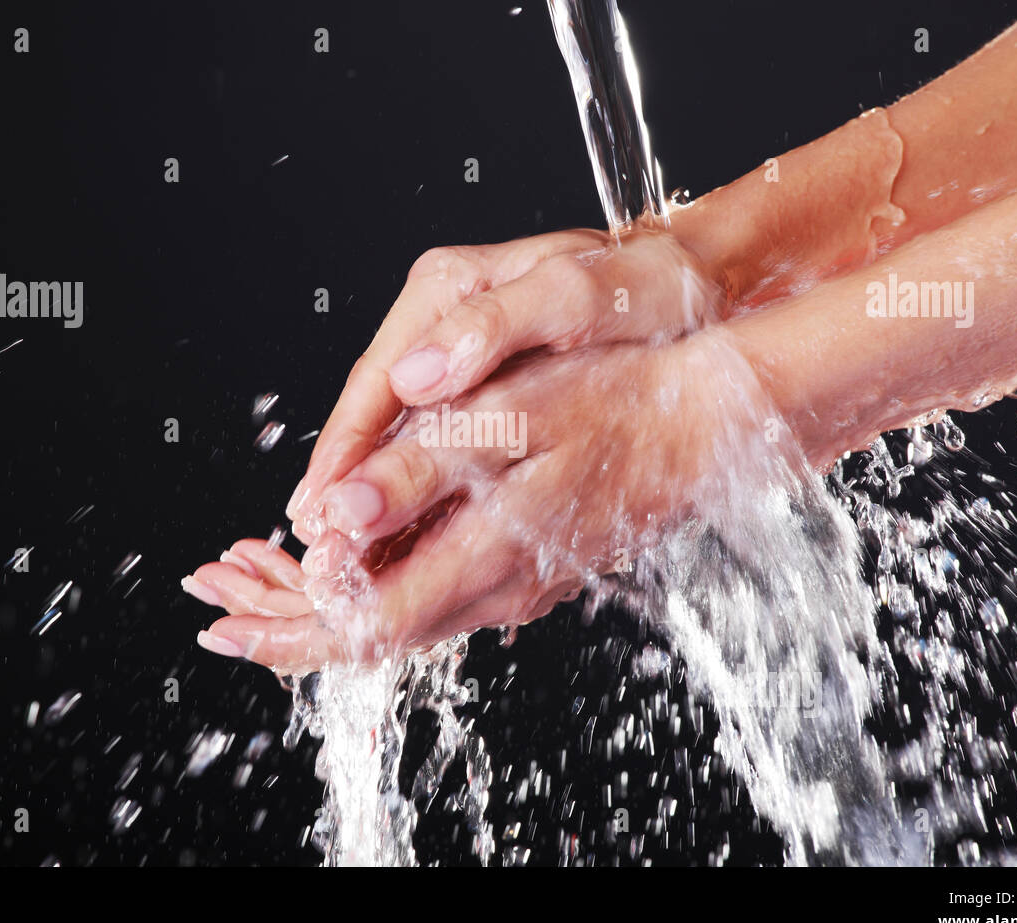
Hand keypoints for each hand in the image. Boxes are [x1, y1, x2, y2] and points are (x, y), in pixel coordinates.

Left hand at [187, 331, 762, 670]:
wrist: (707, 422)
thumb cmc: (613, 403)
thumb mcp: (510, 420)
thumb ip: (417, 473)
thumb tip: (332, 520)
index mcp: (483, 558)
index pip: (362, 626)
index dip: (286, 629)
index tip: (220, 619)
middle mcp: (497, 592)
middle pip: (370, 635)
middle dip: (285, 619)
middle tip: (216, 592)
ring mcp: (517, 587)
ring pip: (401, 616)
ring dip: (325, 600)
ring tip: (258, 568)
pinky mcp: (529, 569)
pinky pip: (437, 594)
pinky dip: (377, 580)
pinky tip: (352, 551)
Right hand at [286, 228, 720, 542]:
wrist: (694, 278)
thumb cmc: (642, 283)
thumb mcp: (575, 295)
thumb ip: (495, 328)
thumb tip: (417, 376)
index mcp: (450, 287)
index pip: (375, 379)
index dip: (345, 450)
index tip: (323, 509)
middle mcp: (444, 315)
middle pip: (374, 407)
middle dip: (345, 479)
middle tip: (322, 547)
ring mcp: (462, 345)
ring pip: (400, 425)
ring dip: (374, 487)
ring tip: (352, 550)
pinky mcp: (486, 372)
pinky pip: (436, 431)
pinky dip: (417, 478)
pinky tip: (412, 524)